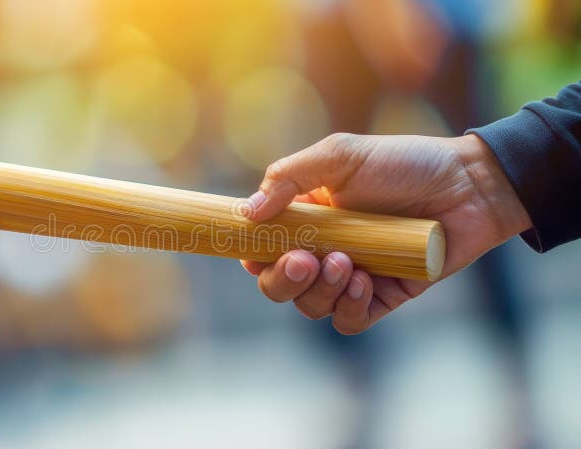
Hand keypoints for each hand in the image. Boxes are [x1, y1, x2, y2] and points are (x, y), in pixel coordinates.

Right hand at [240, 133, 530, 333]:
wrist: (468, 185)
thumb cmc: (404, 163)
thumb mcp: (340, 156)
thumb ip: (289, 178)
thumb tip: (247, 213)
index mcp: (307, 218)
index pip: (265, 249)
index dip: (254, 257)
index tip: (255, 254)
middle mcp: (324, 250)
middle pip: (280, 285)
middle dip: (283, 280)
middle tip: (303, 260)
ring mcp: (353, 276)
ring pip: (312, 306)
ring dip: (319, 291)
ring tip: (345, 263)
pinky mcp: (383, 296)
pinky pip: (350, 320)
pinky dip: (348, 306)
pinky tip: (363, 281)